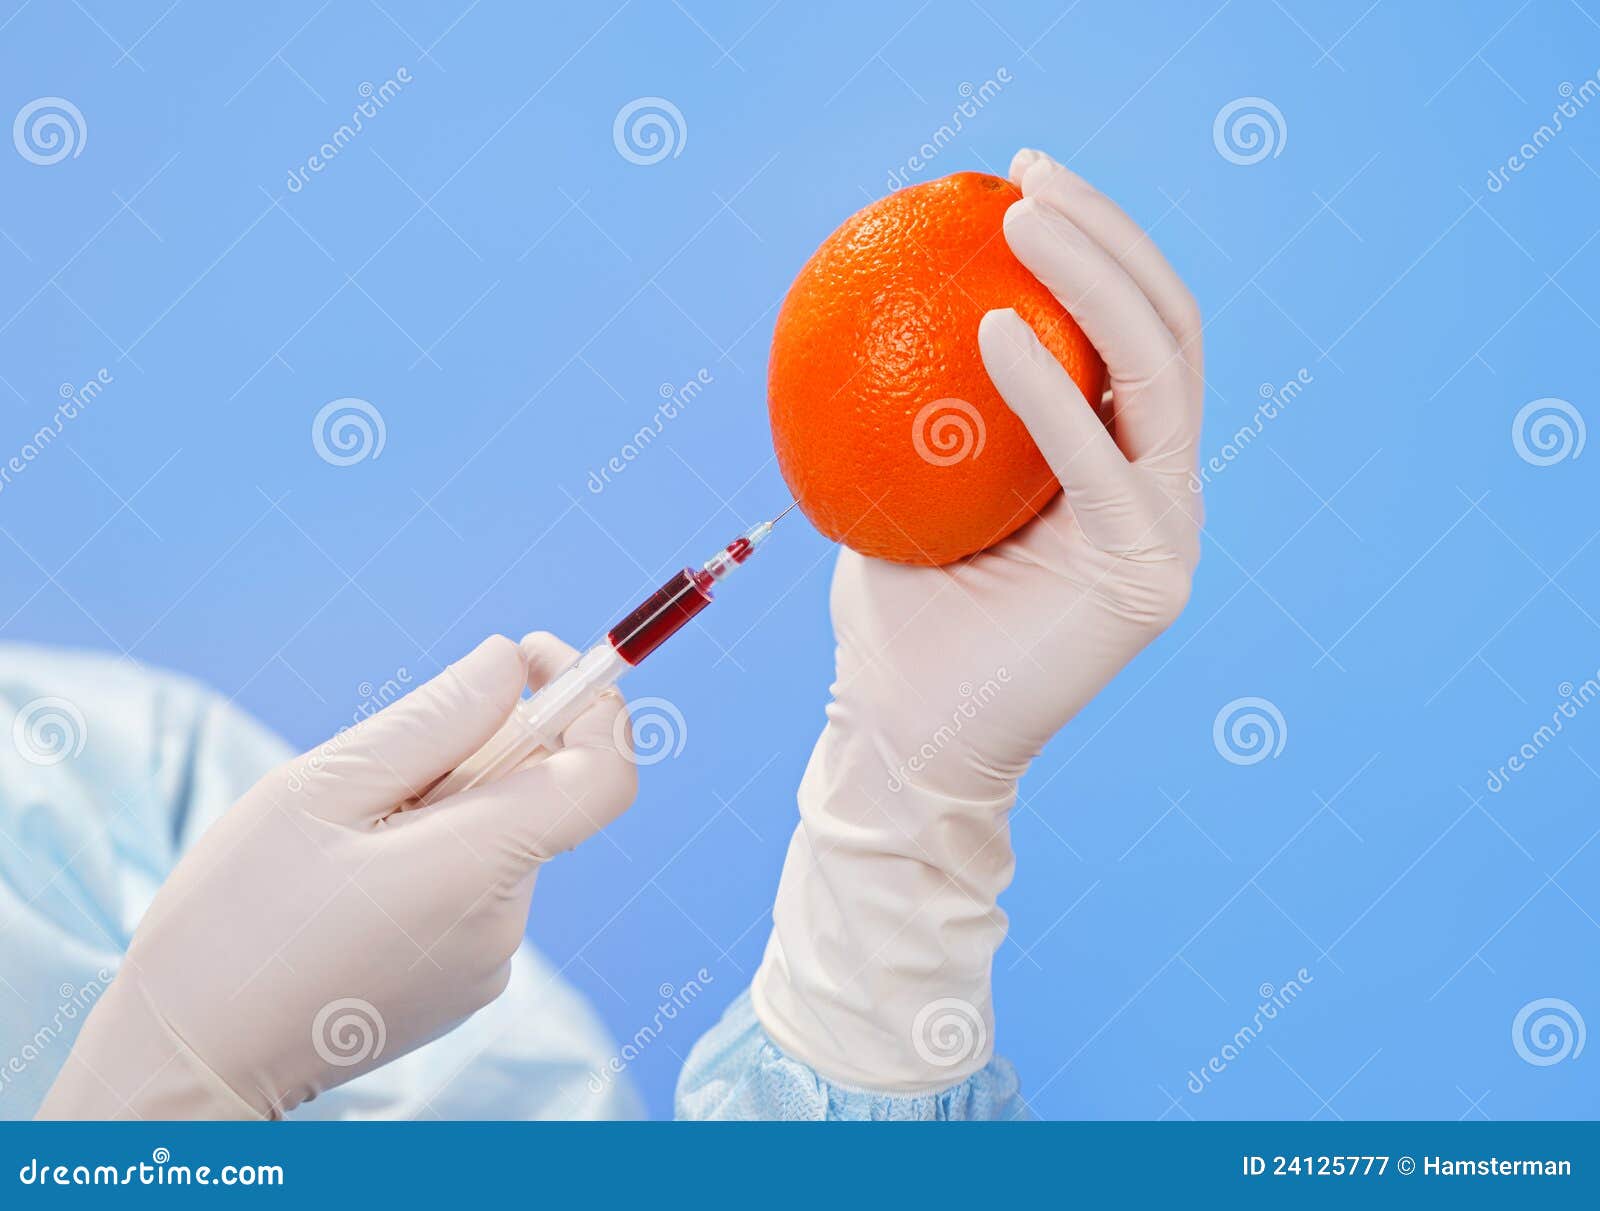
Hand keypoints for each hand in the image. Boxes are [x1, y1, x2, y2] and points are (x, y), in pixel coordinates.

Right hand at [39, 633, 636, 1119]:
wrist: (192, 1064)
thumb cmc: (237, 919)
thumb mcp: (321, 789)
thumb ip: (433, 720)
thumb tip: (511, 665)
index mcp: (479, 866)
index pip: (606, 774)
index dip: (590, 701)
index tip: (530, 658)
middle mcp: (505, 921)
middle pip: (537, 795)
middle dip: (476, 753)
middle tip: (370, 772)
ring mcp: (488, 961)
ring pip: (497, 837)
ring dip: (442, 809)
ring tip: (341, 845)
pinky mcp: (463, 984)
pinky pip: (473, 887)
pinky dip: (430, 859)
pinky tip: (349, 890)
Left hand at [752, 148, 1203, 1091]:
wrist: (909, 740)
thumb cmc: (899, 620)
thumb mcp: (904, 491)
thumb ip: (926, 412)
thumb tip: (884, 299)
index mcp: (1122, 466)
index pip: (1131, 332)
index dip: (1095, 244)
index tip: (1016, 180)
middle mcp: (1164, 489)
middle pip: (1169, 328)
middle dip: (1110, 234)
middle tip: (1028, 173)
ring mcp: (1170, 532)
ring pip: (1161, 373)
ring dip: (1098, 280)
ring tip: (1023, 219)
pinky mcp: (1149, 578)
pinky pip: (1104, 461)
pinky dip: (1053, 393)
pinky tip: (993, 332)